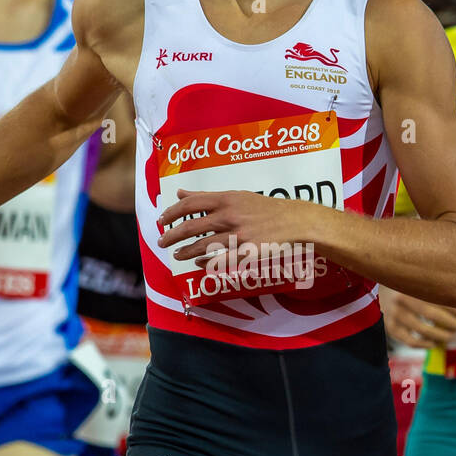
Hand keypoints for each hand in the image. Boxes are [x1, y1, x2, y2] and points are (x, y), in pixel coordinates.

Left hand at [157, 188, 318, 263]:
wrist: (294, 221)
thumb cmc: (264, 208)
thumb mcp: (236, 196)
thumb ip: (207, 197)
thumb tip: (180, 192)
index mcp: (226, 199)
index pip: (190, 204)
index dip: (172, 212)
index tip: (162, 220)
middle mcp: (229, 216)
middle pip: (191, 227)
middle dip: (172, 236)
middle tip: (162, 242)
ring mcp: (238, 236)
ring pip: (202, 246)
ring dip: (185, 252)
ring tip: (176, 254)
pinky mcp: (246, 252)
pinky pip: (219, 260)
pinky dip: (205, 262)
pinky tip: (198, 262)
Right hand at [380, 284, 455, 348]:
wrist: (376, 283)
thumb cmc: (408, 282)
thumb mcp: (420, 279)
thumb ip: (441, 289)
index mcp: (412, 283)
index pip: (439, 298)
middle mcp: (401, 298)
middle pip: (432, 314)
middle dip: (452, 323)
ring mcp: (394, 313)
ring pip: (422, 329)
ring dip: (441, 335)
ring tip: (451, 335)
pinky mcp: (389, 326)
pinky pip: (410, 340)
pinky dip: (424, 344)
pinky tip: (434, 343)